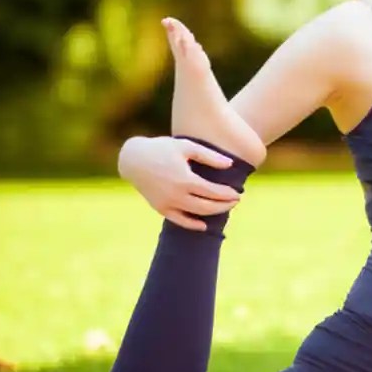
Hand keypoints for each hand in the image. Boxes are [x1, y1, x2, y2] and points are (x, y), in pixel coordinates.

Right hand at [118, 135, 242, 231]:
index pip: (213, 192)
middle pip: (208, 206)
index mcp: (185, 179)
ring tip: (224, 207)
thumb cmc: (162, 148)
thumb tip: (230, 164)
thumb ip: (210, 156)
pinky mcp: (160, 208)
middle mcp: (177, 194)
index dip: (227, 194)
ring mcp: (167, 203)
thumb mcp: (187, 146)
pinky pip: (179, 221)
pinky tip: (203, 225)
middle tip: (236, 200)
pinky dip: (192, 224)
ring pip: (196, 214)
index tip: (237, 192)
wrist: (133, 159)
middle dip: (224, 205)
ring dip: (213, 213)